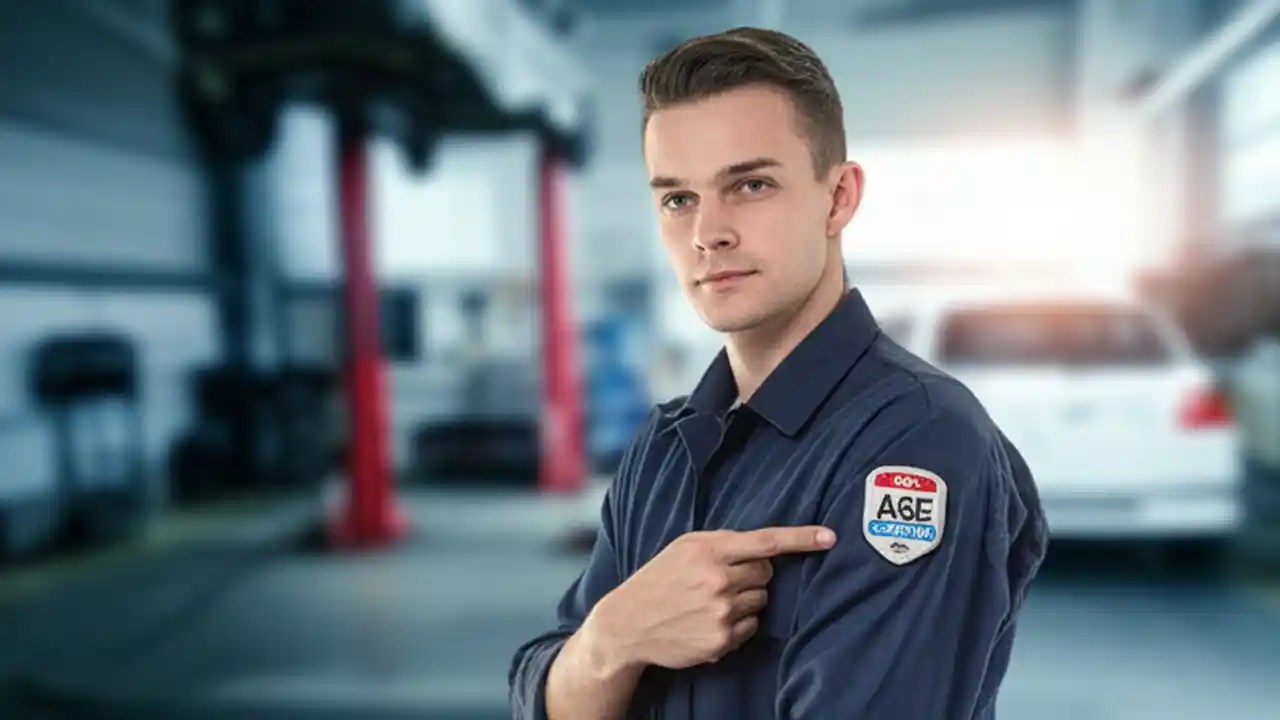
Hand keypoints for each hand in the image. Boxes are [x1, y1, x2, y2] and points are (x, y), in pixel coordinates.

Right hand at [584, 526, 836, 670]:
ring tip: (711, 602)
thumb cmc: (658, 579)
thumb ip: (723, 543)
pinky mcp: (722, 639)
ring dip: (745, 600)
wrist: (628, 623)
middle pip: (767, 574)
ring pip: (761, 601)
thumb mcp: (684, 547)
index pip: (766, 542)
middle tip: (723, 579)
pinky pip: (751, 626)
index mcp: (710, 550)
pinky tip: (709, 620)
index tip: (829, 537)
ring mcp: (722, 612)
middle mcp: (719, 580)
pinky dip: (737, 623)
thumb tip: (764, 550)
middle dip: (752, 575)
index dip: (801, 538)